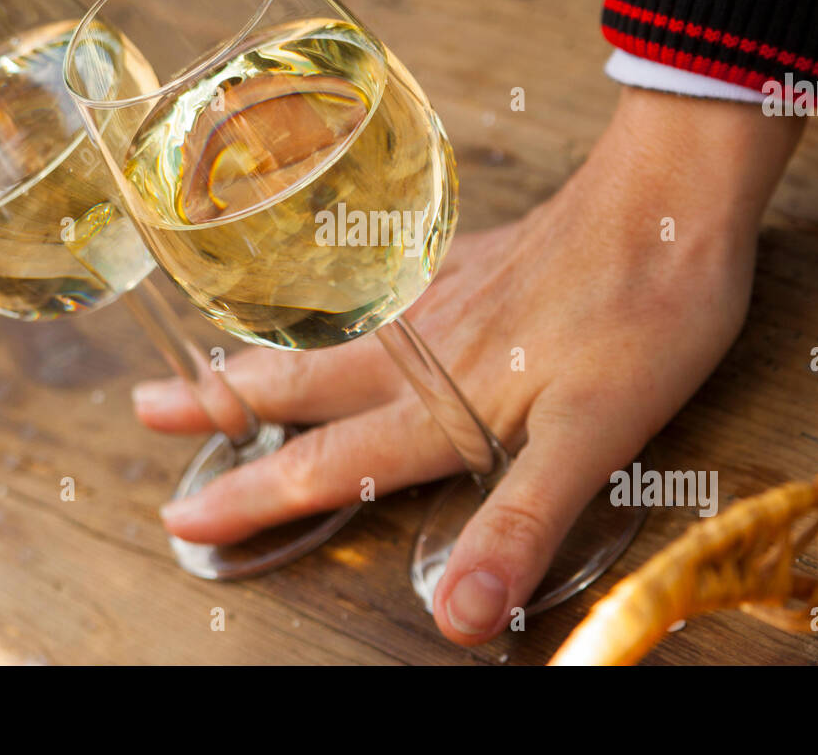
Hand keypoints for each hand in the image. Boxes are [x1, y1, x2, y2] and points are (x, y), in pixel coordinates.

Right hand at [135, 85, 803, 644]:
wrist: (672, 200)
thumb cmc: (640, 317)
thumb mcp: (597, 440)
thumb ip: (520, 525)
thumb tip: (459, 617)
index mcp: (442, 403)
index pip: (325, 463)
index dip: (252, 496)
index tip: (184, 517)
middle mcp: (422, 351)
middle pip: (299, 387)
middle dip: (220, 409)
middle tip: (146, 408)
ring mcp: (440, 300)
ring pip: (325, 338)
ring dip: (257, 360)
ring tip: (204, 364)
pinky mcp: (468, 265)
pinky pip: (372, 295)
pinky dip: (325, 311)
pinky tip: (329, 304)